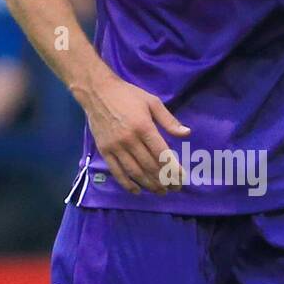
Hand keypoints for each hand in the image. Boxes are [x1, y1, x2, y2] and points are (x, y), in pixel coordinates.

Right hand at [83, 76, 190, 194]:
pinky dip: (127, 184)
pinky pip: (117, 172)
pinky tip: (137, 191)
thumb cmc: (128, 95)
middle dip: (165, 180)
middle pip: (150, 166)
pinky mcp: (104, 151)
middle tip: (174, 188)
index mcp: (144, 127)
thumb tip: (186, 134)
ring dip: (149, 185)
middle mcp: (130, 140)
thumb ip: (169, 120)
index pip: (162, 154)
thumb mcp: (152, 102)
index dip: (174, 169)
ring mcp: (115, 147)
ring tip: (160, 191)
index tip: (182, 178)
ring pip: (135, 172)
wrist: (97, 92)